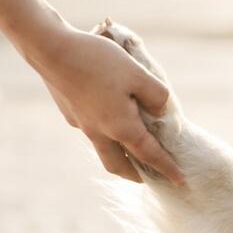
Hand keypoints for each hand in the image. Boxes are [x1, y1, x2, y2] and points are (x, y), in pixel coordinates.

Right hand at [27, 21, 183, 184]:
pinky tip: (108, 116)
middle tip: (149, 174)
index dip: (166, 168)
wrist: (52, 50)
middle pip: (118, 165)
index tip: (180, 182)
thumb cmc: (99, 61)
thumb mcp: (138, 74)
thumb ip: (156, 96)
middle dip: (135, 174)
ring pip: (103, 150)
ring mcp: (81, 124)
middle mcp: (99, 132)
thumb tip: (161, 112)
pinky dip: (104, 134)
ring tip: (131, 148)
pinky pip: (92, 131)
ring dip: (119, 156)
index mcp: (121, 127)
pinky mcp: (70, 112)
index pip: (148, 155)